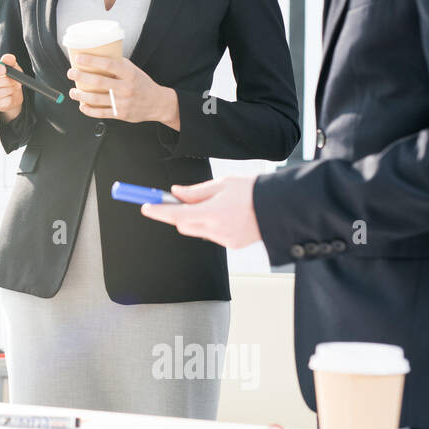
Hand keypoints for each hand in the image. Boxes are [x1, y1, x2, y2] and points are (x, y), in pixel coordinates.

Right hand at [0, 53, 24, 122]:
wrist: (13, 92)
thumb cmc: (8, 76)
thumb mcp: (10, 66)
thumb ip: (9, 61)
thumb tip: (7, 58)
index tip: (3, 69)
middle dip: (3, 81)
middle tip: (14, 79)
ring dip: (8, 89)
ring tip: (14, 85)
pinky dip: (8, 98)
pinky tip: (11, 94)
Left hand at [66, 53, 178, 127]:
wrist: (158, 103)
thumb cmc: (143, 85)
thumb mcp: (134, 71)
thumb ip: (118, 65)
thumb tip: (98, 58)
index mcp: (130, 74)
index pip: (109, 65)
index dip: (92, 61)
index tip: (79, 58)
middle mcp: (126, 88)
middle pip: (99, 82)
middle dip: (81, 77)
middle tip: (71, 73)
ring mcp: (122, 102)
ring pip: (96, 99)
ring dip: (80, 95)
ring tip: (73, 91)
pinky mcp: (120, 114)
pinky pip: (100, 113)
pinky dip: (88, 110)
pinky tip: (82, 105)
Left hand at [139, 176, 261, 248]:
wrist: (283, 206)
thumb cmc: (254, 190)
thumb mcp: (222, 184)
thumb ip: (196, 191)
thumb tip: (175, 193)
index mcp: (213, 213)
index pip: (176, 215)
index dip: (158, 211)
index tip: (145, 206)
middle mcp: (217, 230)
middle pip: (183, 225)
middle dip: (178, 214)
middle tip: (176, 200)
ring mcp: (225, 240)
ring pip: (198, 230)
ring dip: (197, 219)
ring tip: (216, 203)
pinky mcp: (233, 245)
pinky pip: (213, 235)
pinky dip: (212, 225)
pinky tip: (228, 214)